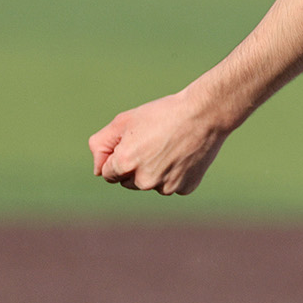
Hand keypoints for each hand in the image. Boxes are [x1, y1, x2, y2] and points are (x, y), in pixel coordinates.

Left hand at [89, 89, 233, 195]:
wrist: (204, 113)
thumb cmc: (163, 113)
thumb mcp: (125, 120)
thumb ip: (101, 144)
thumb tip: (98, 170)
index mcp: (125, 164)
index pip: (108, 172)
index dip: (119, 155)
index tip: (134, 141)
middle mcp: (144, 181)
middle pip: (128, 181)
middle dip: (135, 165)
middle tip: (153, 142)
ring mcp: (166, 187)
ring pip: (151, 184)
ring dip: (155, 171)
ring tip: (170, 146)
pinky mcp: (185, 189)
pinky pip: (172, 185)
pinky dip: (175, 174)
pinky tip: (183, 154)